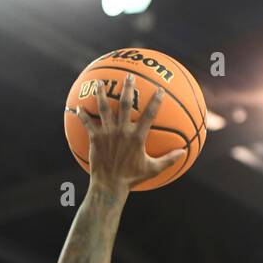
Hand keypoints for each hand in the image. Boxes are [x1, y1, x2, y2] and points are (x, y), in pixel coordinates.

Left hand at [72, 73, 184, 190]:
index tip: (160, 89)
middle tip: (129, 75)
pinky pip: (87, 123)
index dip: (156, 101)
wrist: (109, 186)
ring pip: (104, 108)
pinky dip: (82, 114)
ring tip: (99, 83)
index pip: (149, 115)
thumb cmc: (131, 178)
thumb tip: (184, 152)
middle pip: (126, 104)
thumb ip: (168, 159)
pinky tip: (77, 106)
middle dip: (128, 88)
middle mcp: (122, 131)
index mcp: (137, 137)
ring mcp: (108, 133)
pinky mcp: (95, 138)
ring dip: (101, 94)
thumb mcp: (152, 169)